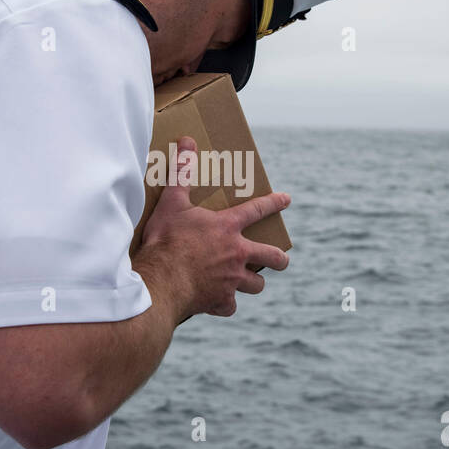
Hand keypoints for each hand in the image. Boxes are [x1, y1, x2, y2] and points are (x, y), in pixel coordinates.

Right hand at [136, 135, 290, 318]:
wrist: (161, 280)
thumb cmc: (167, 239)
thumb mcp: (172, 202)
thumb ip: (182, 173)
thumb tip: (188, 142)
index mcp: (228, 228)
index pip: (258, 210)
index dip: (274, 203)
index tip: (287, 200)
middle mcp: (237, 254)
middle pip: (273, 258)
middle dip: (280, 258)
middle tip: (281, 259)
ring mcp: (231, 280)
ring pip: (257, 284)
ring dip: (255, 282)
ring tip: (249, 281)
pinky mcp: (220, 301)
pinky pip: (231, 306)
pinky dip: (227, 304)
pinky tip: (220, 301)